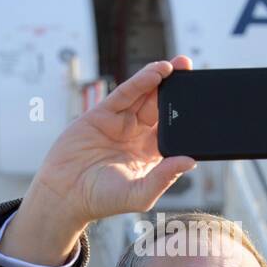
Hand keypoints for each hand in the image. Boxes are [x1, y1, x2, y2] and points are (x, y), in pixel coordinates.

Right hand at [0, 58, 196, 264]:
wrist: (64, 195)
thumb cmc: (102, 200)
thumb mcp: (140, 194)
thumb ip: (164, 177)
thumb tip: (190, 161)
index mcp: (150, 154)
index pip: (174, 129)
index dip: (186, 114)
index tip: (202, 100)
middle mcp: (137, 135)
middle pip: (161, 107)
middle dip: (177, 89)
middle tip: (191, 70)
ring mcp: (120, 123)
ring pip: (145, 96)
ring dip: (161, 79)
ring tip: (178, 65)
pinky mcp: (102, 114)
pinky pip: (125, 94)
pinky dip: (141, 82)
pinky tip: (156, 73)